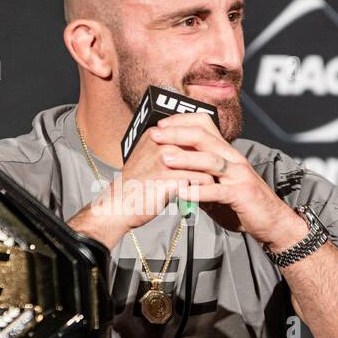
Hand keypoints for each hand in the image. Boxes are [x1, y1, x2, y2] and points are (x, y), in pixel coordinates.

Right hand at [68, 117, 217, 249]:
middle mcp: (159, 143)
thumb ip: (166, 147)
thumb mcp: (147, 158)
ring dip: (211, 174)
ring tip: (214, 185)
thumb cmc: (135, 186)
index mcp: (154, 135)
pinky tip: (206, 196)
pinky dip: (206, 188)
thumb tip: (190, 145)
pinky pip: (200, 180)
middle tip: (218, 172)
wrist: (119, 207)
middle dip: (211, 159)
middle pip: (200, 145)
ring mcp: (164, 160)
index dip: (204, 144)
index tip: (211, 156)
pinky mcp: (169, 179)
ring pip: (204, 162)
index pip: (191, 130)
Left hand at [150, 112, 308, 251]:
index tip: (160, 125)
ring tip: (164, 159)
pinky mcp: (241, 194)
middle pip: (203, 137)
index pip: (204, 125)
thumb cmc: (242, 202)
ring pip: (210, 160)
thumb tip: (173, 174)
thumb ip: (198, 177)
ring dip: (186, 159)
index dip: (181, 122)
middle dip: (177, 134)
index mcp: (226, 152)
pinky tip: (182, 193)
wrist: (271, 220)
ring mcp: (238, 175)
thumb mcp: (217, 185)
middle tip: (155, 135)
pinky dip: (199, 192)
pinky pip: (218, 191)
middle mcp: (233, 158)